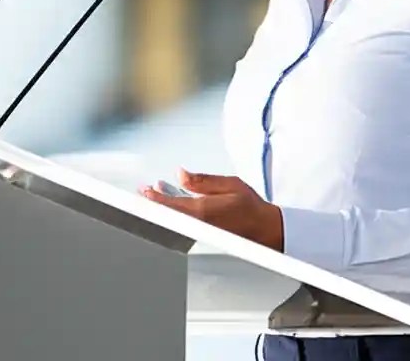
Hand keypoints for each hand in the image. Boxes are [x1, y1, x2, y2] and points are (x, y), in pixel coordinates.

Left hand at [139, 169, 283, 251]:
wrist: (266, 230)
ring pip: (173, 221)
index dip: (154, 197)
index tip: (144, 190)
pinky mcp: (203, 237)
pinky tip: (171, 207)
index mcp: (203, 211)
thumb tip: (181, 173)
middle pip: (167, 215)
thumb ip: (202, 181)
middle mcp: (198, 225)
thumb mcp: (230, 184)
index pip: (170, 204)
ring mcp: (199, 233)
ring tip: (154, 196)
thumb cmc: (251, 207)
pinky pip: (182, 225)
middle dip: (153, 204)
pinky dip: (172, 215)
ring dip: (161, 209)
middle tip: (143, 192)